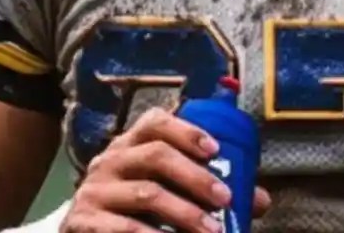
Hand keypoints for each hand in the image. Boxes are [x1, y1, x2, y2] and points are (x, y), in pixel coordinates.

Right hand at [61, 107, 271, 232]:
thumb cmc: (135, 210)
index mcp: (130, 145)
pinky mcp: (83, 222)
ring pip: (146, 194)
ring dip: (185, 214)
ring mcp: (94, 191)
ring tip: (213, 232)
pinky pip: (124, 228)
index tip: (215, 149)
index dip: (186, 131)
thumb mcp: (167, 193)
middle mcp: (109, 160)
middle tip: (225, 199)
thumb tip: (259, 200)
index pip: (155, 122)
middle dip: (196, 177)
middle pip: (155, 155)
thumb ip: (207, 192)